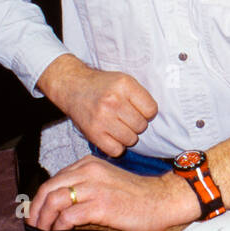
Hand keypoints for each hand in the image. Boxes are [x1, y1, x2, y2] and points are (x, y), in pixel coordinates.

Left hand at [29, 156, 191, 230]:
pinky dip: (60, 226)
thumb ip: (84, 187)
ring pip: (55, 200)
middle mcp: (89, 171)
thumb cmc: (138, 195)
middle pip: (49, 187)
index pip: (55, 178)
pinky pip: (69, 215)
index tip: (37, 211)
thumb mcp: (106, 181)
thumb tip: (61, 207)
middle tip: (34, 223)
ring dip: (44, 218)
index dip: (41, 197)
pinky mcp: (100, 205)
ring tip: (44, 230)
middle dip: (37, 208)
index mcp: (89, 164)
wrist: (162, 200)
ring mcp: (94, 187)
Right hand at [38, 55, 157, 156]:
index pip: (151, 110)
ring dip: (128, 136)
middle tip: (126, 118)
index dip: (147, 112)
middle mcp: (113, 101)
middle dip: (137, 124)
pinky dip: (116, 146)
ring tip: (119, 126)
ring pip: (131, 139)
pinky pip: (116, 150)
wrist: (73, 87)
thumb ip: (140, 96)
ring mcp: (102, 118)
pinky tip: (111, 135)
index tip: (138, 109)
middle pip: (141, 126)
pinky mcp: (93, 133)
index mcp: (124, 85)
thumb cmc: (103, 86)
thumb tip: (156, 118)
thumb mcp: (124, 80)